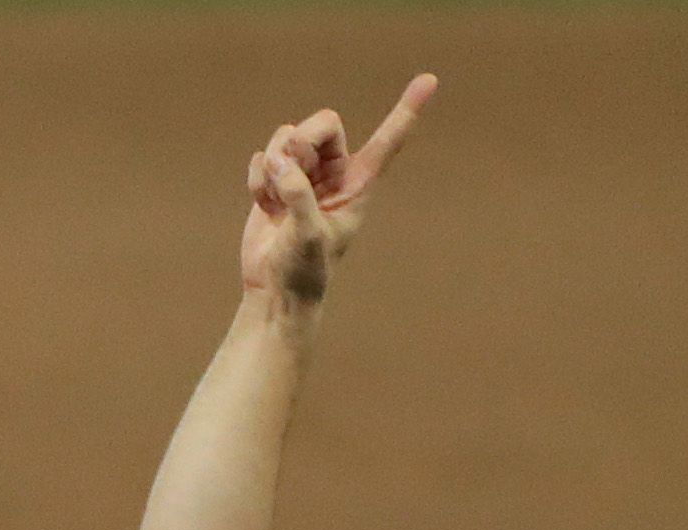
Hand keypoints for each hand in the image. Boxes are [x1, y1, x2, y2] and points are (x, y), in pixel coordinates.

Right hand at [243, 77, 434, 306]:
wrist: (274, 290)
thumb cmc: (304, 270)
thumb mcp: (309, 234)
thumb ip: (297, 193)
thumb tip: (278, 160)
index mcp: (358, 183)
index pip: (387, 141)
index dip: (406, 111)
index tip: (429, 80)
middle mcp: (334, 173)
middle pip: (323, 124)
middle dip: (302, 140)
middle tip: (288, 166)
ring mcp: (303, 176)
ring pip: (288, 137)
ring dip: (274, 162)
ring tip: (272, 195)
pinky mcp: (275, 183)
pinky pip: (263, 158)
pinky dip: (257, 178)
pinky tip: (262, 202)